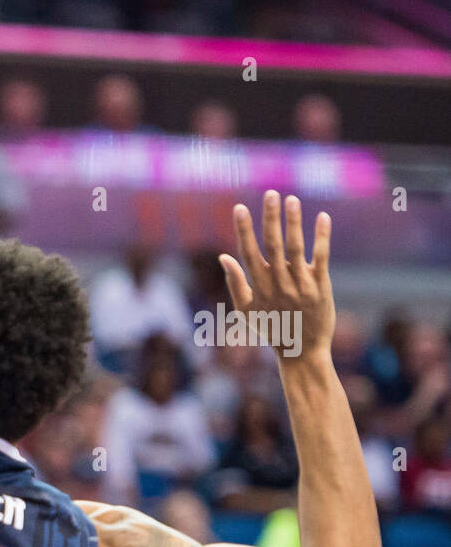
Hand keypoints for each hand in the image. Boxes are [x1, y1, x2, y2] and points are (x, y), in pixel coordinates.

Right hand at [220, 190, 333, 362]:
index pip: (248, 253)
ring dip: (293, 223)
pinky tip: (322, 217)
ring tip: (292, 199)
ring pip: (295, 249)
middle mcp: (278, 284)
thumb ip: (236, 283)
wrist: (301, 352)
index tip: (239, 208)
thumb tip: (224, 256)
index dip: (243, 230)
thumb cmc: (272, 330)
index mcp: (259, 288)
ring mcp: (300, 286)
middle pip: (272, 246)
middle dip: (270, 219)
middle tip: (271, 194)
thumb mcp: (247, 311)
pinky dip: (321, 237)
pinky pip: (321, 257)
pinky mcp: (320, 287)